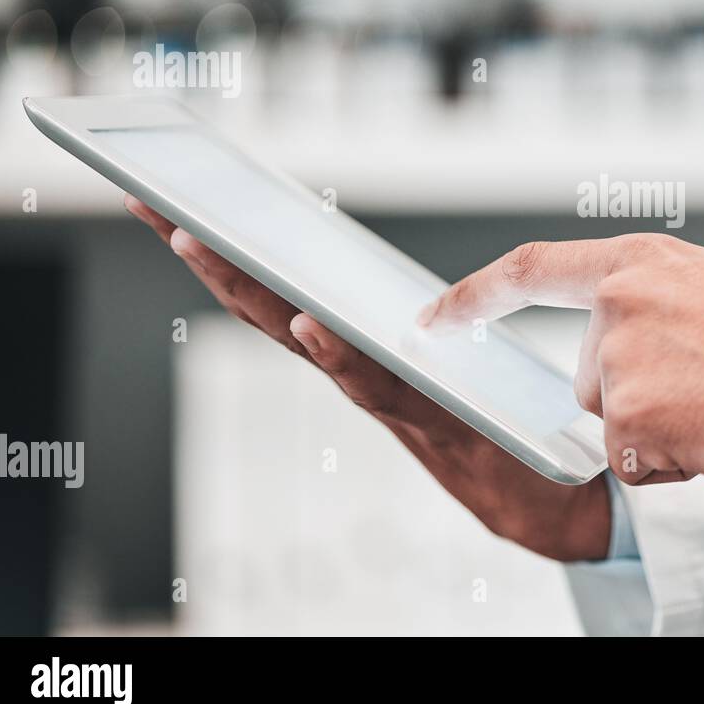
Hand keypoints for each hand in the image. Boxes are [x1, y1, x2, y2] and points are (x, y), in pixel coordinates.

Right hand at [123, 195, 610, 561]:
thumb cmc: (494, 423)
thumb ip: (410, 323)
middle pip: (274, 311)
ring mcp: (387, 399)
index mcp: (363, 351)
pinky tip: (308, 322)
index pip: (287, 294)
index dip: (236, 255)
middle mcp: (362, 373)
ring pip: (305, 342)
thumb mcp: (443, 357)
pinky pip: (374, 384)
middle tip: (158, 207)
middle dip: (214, 262)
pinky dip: (337, 355)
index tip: (184, 204)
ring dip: (251, 295)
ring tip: (199, 242)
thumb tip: (381, 274)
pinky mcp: (430, 422)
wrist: (546, 499)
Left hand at [419, 233, 703, 483]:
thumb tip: (628, 348)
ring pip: (614, 422)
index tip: (433, 316)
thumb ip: (656, 305)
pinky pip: (635, 461)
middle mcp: (616, 305)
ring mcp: (619, 361)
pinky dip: (674, 462)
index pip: (532, 269)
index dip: (475, 294)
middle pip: (589, 375)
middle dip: (636, 395)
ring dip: (659, 429)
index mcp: (638, 262)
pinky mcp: (628, 418)